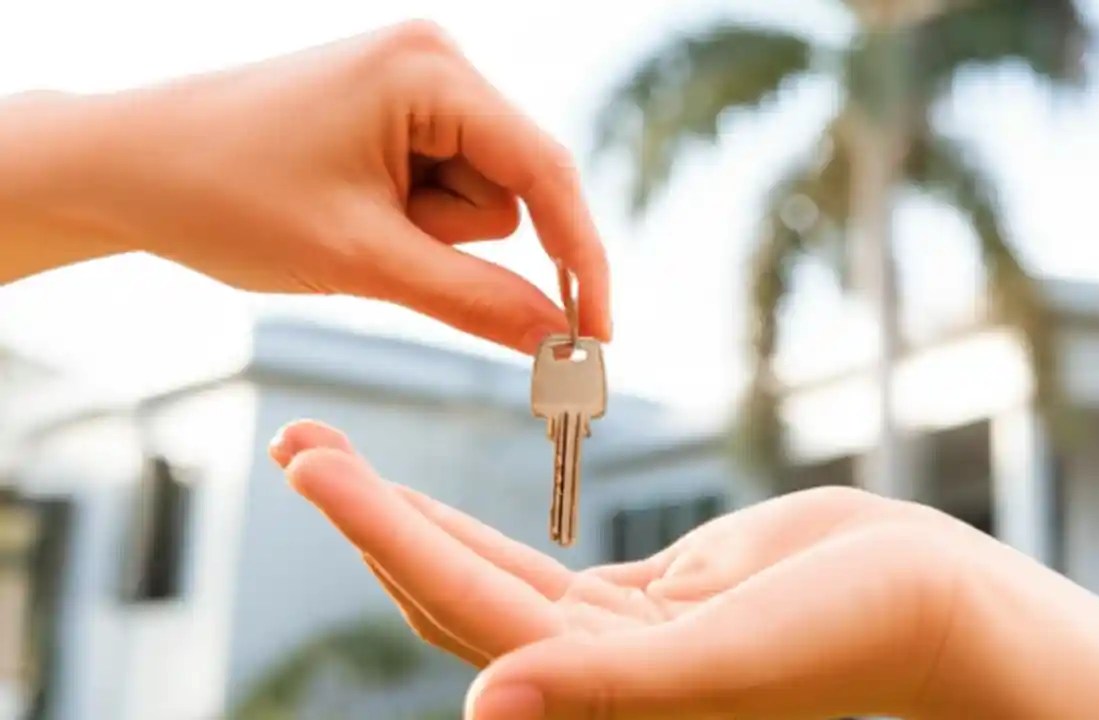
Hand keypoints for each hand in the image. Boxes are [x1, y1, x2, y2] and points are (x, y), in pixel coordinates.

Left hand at [0, 21, 607, 353]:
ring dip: (426, 234)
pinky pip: (444, 186)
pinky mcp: (395, 110)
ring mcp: (414, 82)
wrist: (126, 166)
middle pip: (513, 187)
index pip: (546, 174)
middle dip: (456, 240)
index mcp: (431, 72)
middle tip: (380, 255)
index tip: (600, 337)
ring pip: (479, 195)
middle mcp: (435, 61)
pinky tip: (347, 211)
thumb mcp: (362, 260)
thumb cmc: (226, 198)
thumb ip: (474, 301)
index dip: (581, 261)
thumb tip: (559, 343)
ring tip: (346, 224)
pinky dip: (409, 220)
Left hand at [270, 419, 1098, 719]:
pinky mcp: (647, 600)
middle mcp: (588, 675)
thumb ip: (603, 688)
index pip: (461, 602)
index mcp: (596, 693)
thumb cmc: (852, 634)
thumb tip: (481, 708)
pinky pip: (538, 563)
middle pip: (447, 585)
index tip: (313, 464)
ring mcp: (615, 637)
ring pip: (482, 569)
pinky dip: (477, 526)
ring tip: (336, 456)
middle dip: (369, 516)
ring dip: (407, 515)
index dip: (382, 531)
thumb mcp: (726, 658)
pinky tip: (428, 501)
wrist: (931, 604)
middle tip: (297, 441)